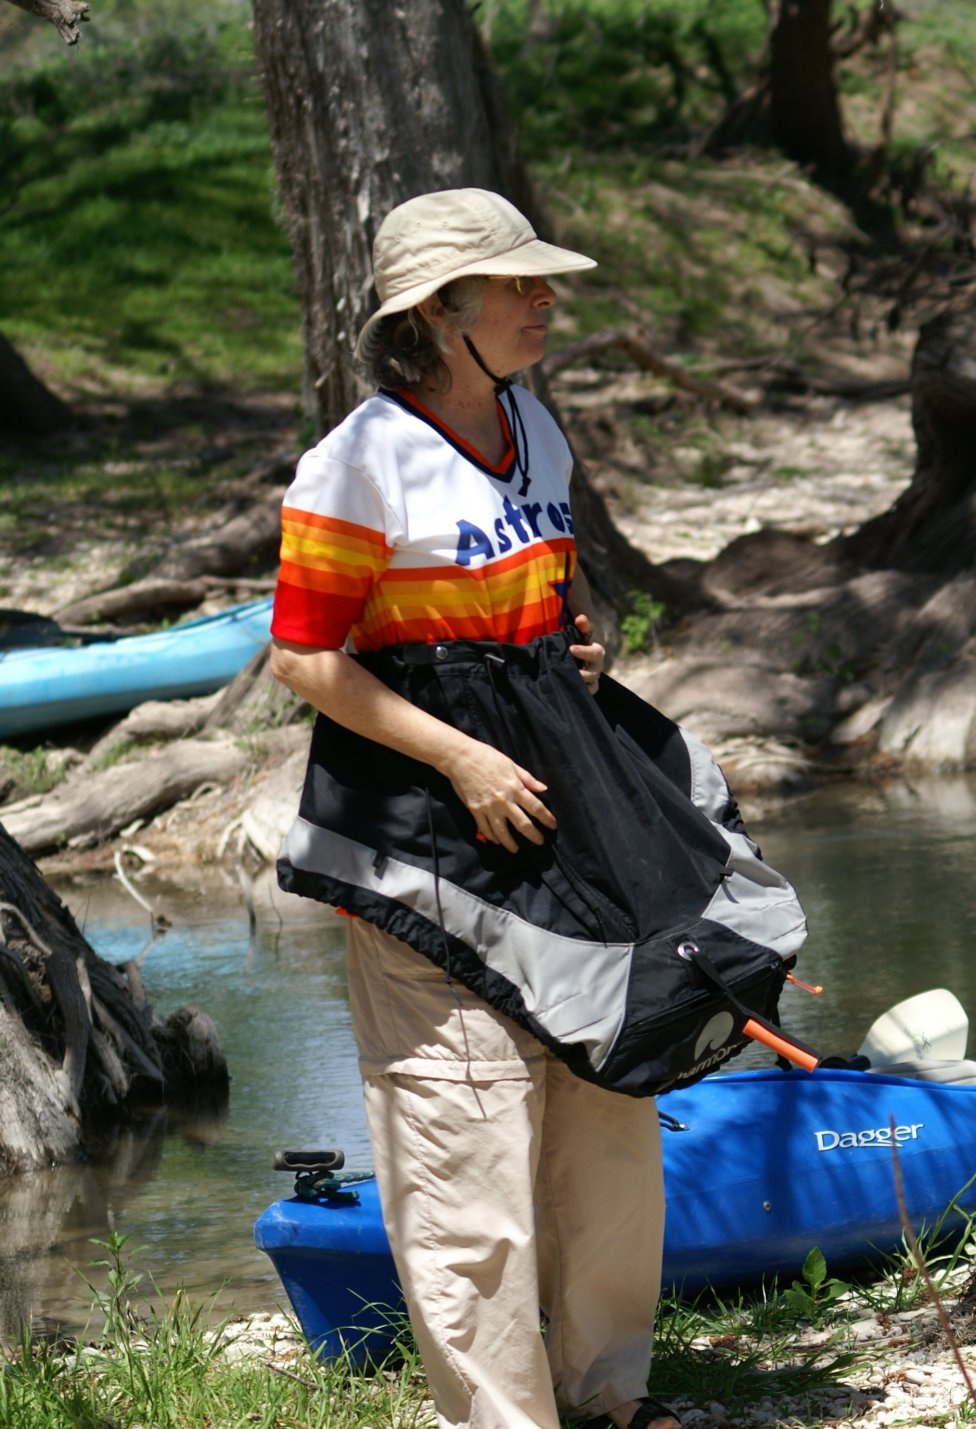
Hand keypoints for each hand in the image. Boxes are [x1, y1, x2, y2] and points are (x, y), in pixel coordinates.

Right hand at [440, 737, 556, 853]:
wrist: (461, 758)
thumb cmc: (487, 757)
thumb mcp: (511, 764)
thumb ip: (527, 779)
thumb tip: (543, 789)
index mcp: (515, 788)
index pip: (536, 807)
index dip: (546, 818)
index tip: (552, 825)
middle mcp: (504, 801)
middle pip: (522, 824)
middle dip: (533, 835)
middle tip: (540, 842)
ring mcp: (489, 807)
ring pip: (502, 832)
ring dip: (511, 843)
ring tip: (516, 850)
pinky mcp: (475, 810)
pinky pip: (485, 828)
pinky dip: (492, 836)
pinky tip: (497, 841)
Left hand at [569, 613, 604, 693]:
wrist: (588, 641)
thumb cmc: (585, 633)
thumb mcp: (585, 626)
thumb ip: (583, 623)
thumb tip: (581, 619)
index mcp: (598, 650)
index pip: (595, 653)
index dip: (584, 652)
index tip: (571, 648)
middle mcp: (598, 664)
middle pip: (594, 673)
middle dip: (582, 674)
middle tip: (567, 669)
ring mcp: (594, 675)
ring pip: (593, 685)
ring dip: (583, 685)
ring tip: (569, 683)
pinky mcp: (589, 682)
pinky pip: (590, 690)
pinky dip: (584, 693)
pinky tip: (571, 691)